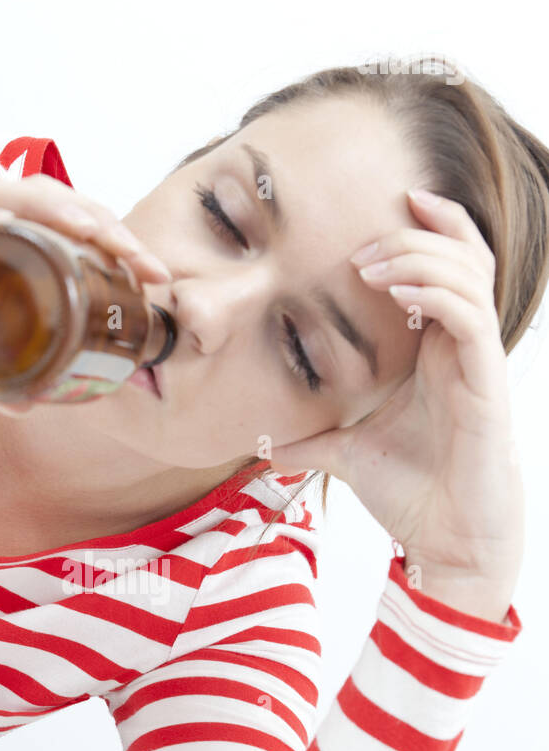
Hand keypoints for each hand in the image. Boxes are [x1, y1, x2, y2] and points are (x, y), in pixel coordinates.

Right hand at [0, 171, 171, 417]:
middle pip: (44, 206)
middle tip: (147, 266)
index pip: (54, 232)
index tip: (149, 282)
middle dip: (103, 229)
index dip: (106, 249)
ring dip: (58, 210)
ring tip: (102, 232)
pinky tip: (16, 222)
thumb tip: (37, 404)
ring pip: (1, 197)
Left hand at [267, 189, 523, 610]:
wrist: (445, 542)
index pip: (447, 266)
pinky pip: (472, 316)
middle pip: (462, 255)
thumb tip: (263, 443)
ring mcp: (479, 361)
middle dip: (415, 233)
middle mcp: (464, 347)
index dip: (427, 227)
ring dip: (419, 255)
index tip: (386, 207)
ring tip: (370, 263)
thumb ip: (312, 440)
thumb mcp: (348, 454)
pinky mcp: (487, 383)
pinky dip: (437, 291)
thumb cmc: (413, 495)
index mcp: (438, 351)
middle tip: (365, 241)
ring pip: (469, 274)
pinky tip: (398, 291)